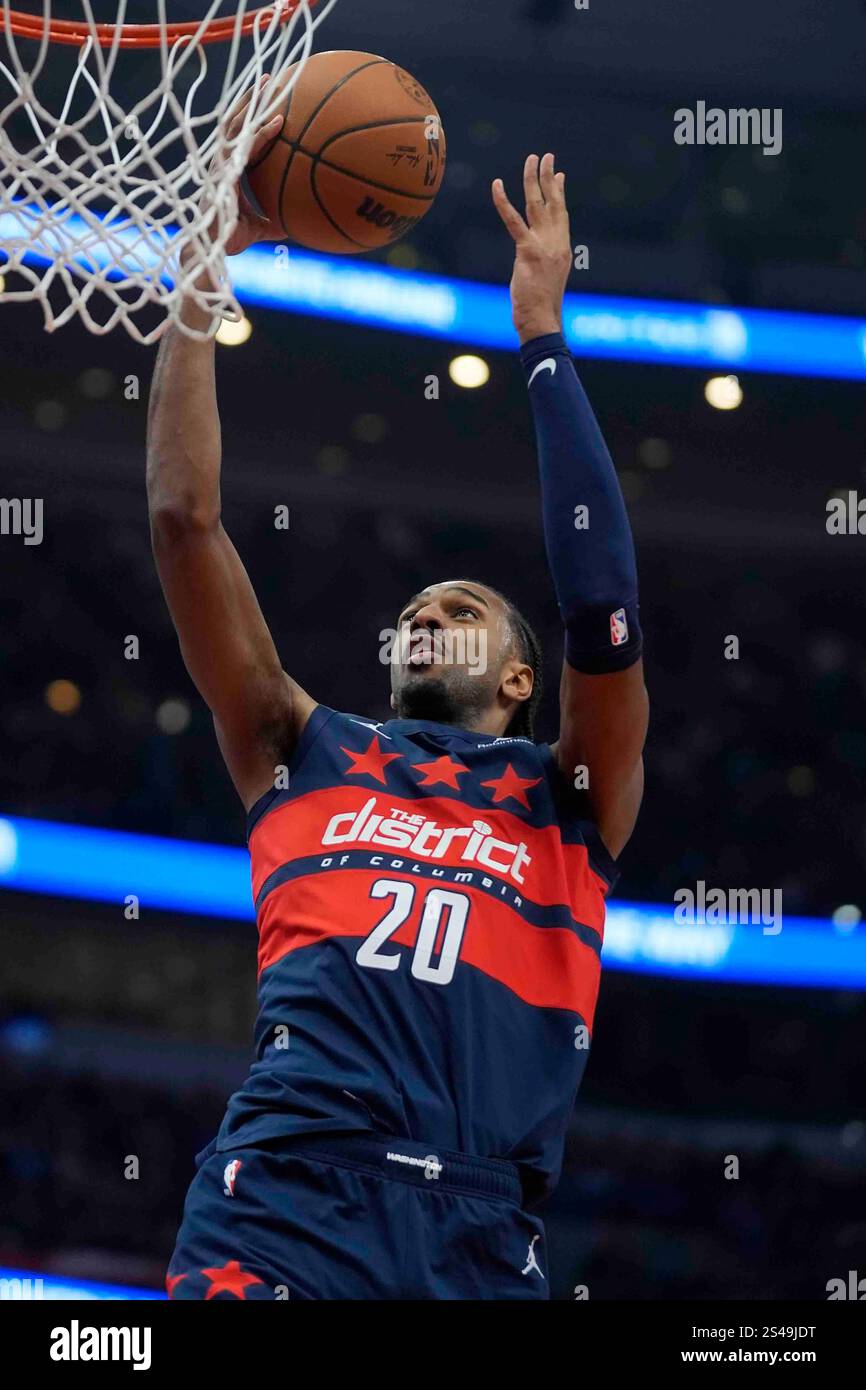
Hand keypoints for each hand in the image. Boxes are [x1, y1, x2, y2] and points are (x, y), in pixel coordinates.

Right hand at [214, 74, 283, 257]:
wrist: (210, 250)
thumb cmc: (229, 240)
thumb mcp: (258, 229)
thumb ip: (274, 222)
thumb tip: (295, 225)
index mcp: (229, 169)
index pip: (241, 136)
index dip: (253, 117)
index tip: (269, 102)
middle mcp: (224, 161)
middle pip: (238, 121)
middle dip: (252, 99)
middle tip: (270, 79)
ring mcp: (222, 163)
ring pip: (239, 125)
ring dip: (255, 103)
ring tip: (271, 84)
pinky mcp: (225, 171)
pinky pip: (246, 146)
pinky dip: (262, 133)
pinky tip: (279, 122)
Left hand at [492, 153, 571, 344]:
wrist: (543, 320)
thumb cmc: (541, 308)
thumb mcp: (546, 280)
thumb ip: (543, 263)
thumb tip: (533, 261)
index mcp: (562, 249)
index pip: (561, 214)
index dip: (559, 193)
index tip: (559, 174)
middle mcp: (557, 242)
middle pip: (553, 202)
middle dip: (549, 176)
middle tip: (546, 156)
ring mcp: (544, 245)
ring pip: (537, 204)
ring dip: (533, 179)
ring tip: (531, 159)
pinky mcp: (528, 251)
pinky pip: (513, 221)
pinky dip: (503, 202)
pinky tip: (497, 185)